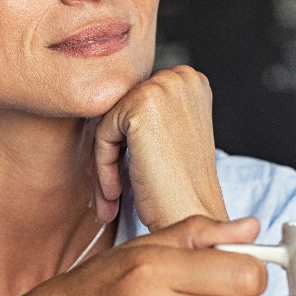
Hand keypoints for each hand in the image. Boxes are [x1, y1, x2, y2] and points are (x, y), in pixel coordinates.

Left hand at [93, 65, 226, 229]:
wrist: (192, 217)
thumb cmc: (182, 188)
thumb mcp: (171, 136)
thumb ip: (149, 113)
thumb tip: (107, 104)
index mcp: (191, 81)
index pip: (136, 103)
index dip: (128, 143)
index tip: (128, 175)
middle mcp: (181, 77)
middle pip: (121, 111)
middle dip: (115, 153)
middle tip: (113, 193)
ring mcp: (162, 87)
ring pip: (109, 123)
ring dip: (106, 164)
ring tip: (112, 198)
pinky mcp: (141, 105)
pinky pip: (102, 134)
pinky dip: (103, 167)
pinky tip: (115, 193)